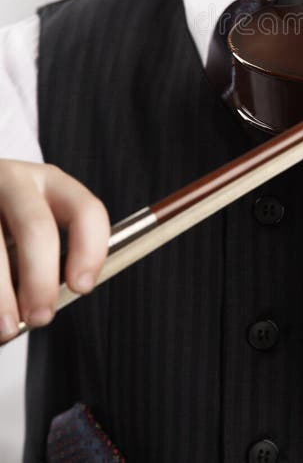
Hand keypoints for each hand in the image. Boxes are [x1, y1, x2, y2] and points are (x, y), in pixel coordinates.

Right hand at [0, 158, 109, 341]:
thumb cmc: (7, 225)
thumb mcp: (32, 228)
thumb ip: (47, 257)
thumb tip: (46, 306)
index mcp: (51, 183)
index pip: (86, 210)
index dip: (89, 251)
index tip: (81, 287)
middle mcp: (17, 180)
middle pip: (37, 228)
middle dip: (41, 280)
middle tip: (40, 316)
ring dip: (2, 294)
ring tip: (6, 327)